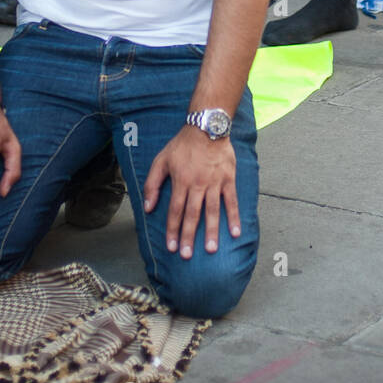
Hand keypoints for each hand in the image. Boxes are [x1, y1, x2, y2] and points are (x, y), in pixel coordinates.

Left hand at [143, 125, 239, 258]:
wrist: (206, 127)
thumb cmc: (182, 145)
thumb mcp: (161, 160)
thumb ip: (152, 183)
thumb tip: (148, 207)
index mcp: (181, 181)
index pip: (175, 210)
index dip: (172, 230)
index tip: (171, 247)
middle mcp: (197, 184)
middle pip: (192, 214)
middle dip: (188, 236)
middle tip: (187, 255)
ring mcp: (214, 182)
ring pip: (212, 211)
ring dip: (211, 231)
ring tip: (210, 249)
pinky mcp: (228, 179)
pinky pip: (231, 200)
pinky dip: (234, 217)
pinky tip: (235, 232)